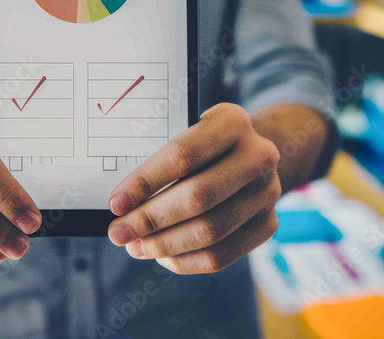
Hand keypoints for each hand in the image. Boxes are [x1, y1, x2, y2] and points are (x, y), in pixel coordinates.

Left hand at [106, 103, 281, 273]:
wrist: (250, 155)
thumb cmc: (203, 145)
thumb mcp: (186, 133)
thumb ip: (159, 160)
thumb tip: (122, 205)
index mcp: (232, 122)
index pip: (182, 156)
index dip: (145, 183)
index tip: (116, 204)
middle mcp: (258, 155)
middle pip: (198, 197)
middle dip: (150, 220)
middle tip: (118, 233)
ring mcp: (268, 192)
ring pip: (210, 231)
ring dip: (165, 245)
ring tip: (136, 246)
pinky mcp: (268, 224)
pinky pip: (221, 255)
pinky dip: (185, 261)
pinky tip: (162, 256)